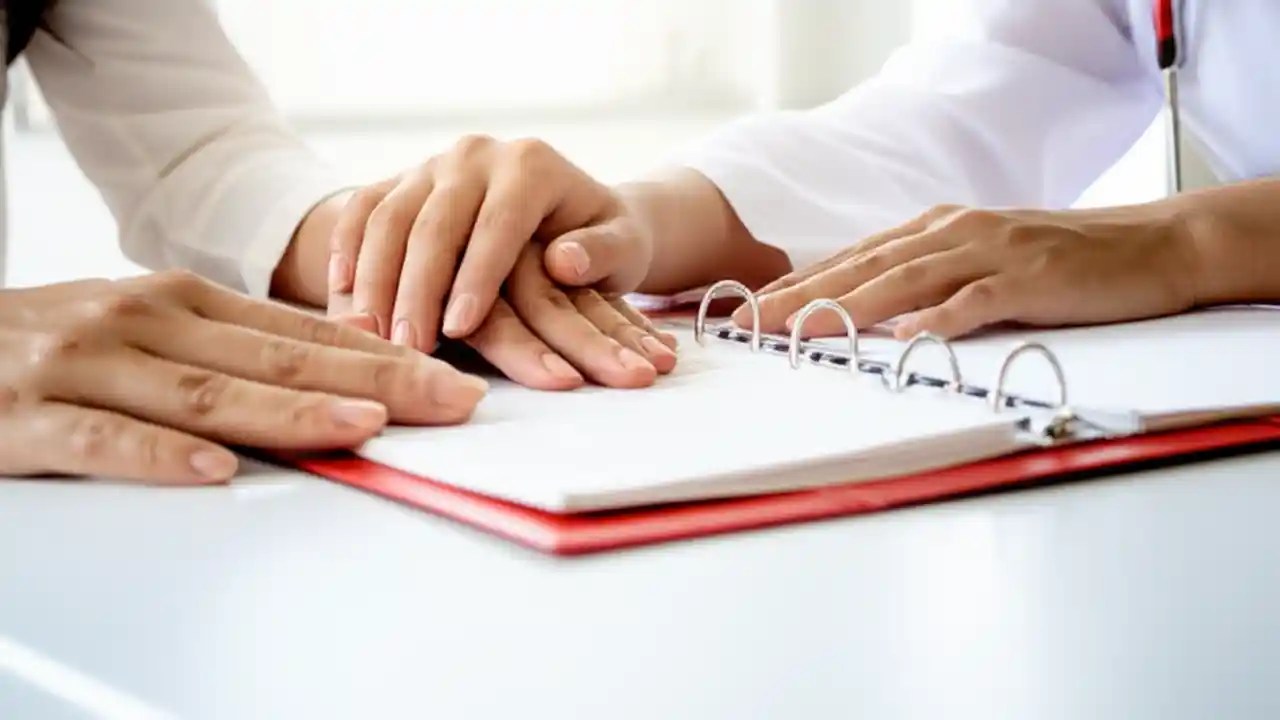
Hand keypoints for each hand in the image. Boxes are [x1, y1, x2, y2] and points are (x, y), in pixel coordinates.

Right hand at [0, 270, 486, 484]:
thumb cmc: (63, 341)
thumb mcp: (157, 327)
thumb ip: (240, 349)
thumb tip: (346, 373)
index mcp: (187, 301)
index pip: (304, 333)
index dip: (386, 357)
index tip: (455, 380)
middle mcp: (147, 321)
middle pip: (277, 357)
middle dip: (375, 381)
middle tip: (450, 401)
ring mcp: (90, 364)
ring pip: (205, 392)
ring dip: (290, 412)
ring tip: (363, 427)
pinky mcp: (29, 415)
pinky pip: (103, 437)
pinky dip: (160, 454)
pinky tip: (213, 470)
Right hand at [324, 135, 672, 386]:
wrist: (570, 209)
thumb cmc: (602, 240)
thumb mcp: (623, 245)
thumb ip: (602, 252)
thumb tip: (564, 261)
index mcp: (530, 164)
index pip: (499, 222)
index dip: (477, 275)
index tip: (459, 327)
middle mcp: (476, 156)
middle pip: (435, 221)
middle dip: (417, 287)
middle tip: (406, 345)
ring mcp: (432, 166)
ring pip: (389, 216)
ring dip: (373, 278)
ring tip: (369, 335)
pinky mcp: (401, 182)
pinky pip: (362, 210)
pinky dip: (345, 249)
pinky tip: (340, 295)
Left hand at [734, 203, 1200, 339]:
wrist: (1149, 245)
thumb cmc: (1059, 260)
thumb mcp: (981, 259)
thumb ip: (929, 279)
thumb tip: (872, 314)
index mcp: (937, 229)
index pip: (854, 259)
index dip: (799, 284)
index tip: (753, 310)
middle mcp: (954, 233)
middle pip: (864, 267)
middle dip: (802, 296)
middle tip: (753, 322)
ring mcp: (991, 253)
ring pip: (905, 280)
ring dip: (848, 306)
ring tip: (800, 328)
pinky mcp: (1029, 280)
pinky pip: (975, 301)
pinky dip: (938, 318)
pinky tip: (905, 336)